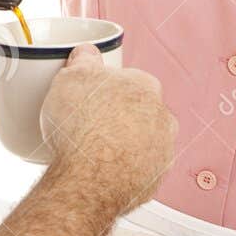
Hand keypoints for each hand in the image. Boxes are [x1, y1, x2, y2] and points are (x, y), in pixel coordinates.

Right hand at [41, 45, 175, 212]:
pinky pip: (139, 172)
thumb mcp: (71, 78)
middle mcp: (163, 119)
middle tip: (91, 125)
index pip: (130, 81)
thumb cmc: (82, 126)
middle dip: (120, 117)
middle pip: (140, 112)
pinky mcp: (154, 182)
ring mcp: (162, 153)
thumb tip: (87, 53)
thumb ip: (83, 61)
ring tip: (95, 153)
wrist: (88, 179)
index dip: (107, 89)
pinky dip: (124, 172)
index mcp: (146, 87)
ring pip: (144, 144)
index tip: (91, 98)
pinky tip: (103, 174)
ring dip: (125, 146)